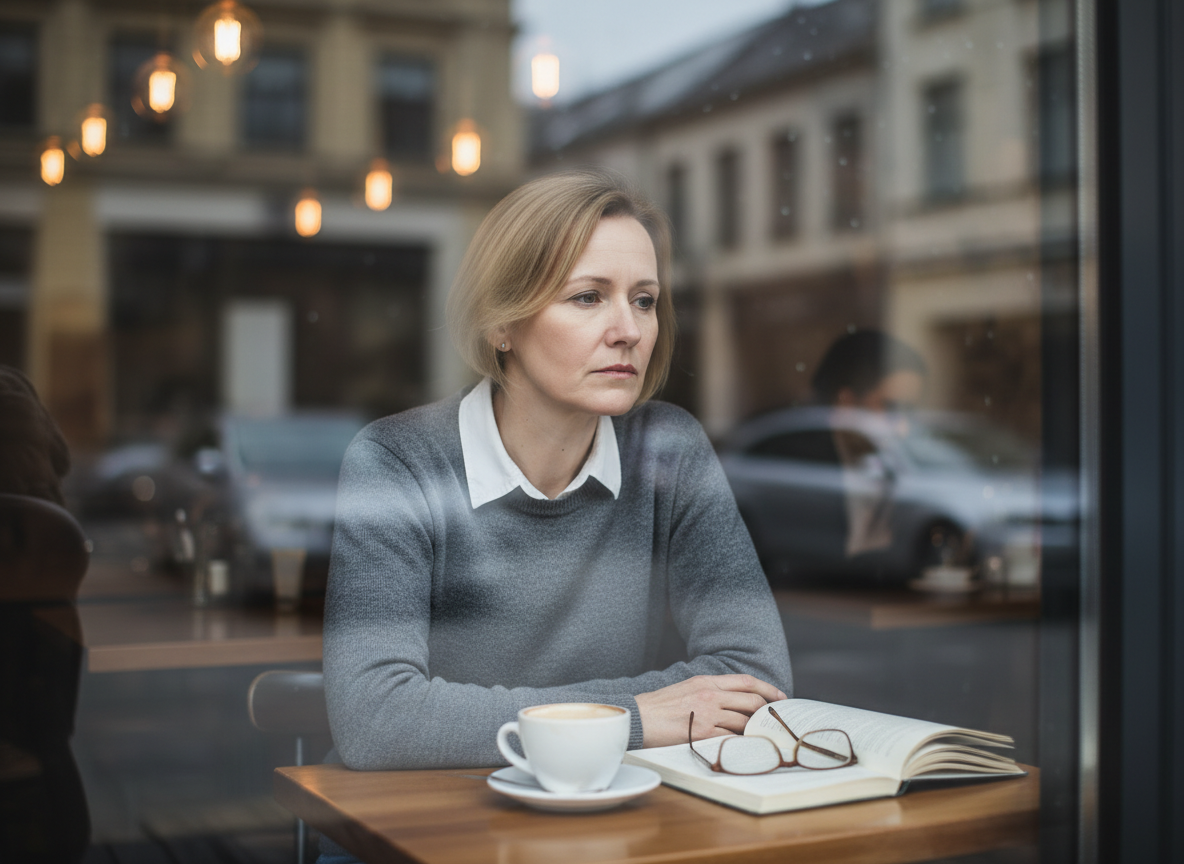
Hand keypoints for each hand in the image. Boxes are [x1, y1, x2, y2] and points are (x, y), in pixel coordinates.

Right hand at [634, 674, 787, 747]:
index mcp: (706, 681)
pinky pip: (730, 739)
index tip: (780, 698)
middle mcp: (710, 695)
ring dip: (754, 730)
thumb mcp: (686, 687)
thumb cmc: (659, 705)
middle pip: (751, 701)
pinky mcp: (702, 733)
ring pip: (744, 722)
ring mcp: (707, 714)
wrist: (638, 718)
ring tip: (759, 736)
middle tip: (773, 721)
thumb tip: (734, 699)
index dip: (768, 689)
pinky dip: (739, 742)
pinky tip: (743, 746)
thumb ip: (710, 689)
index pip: (746, 682)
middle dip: (766, 712)